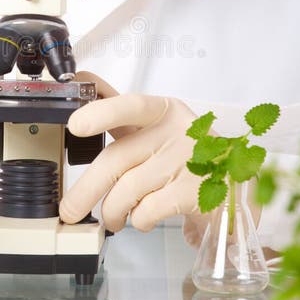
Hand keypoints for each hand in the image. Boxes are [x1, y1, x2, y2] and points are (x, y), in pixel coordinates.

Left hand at [59, 72, 201, 231]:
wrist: (231, 182)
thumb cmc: (182, 150)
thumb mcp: (154, 124)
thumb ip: (118, 108)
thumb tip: (82, 79)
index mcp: (162, 110)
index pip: (130, 105)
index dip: (101, 113)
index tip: (76, 125)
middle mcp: (174, 133)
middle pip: (117, 159)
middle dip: (85, 190)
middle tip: (68, 210)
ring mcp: (186, 163)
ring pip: (127, 191)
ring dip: (112, 211)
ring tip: (112, 218)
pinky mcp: (192, 193)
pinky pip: (147, 210)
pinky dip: (138, 219)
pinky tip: (141, 217)